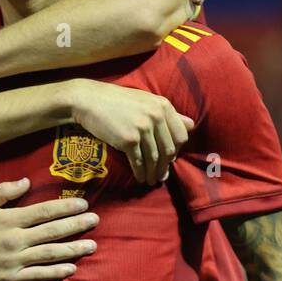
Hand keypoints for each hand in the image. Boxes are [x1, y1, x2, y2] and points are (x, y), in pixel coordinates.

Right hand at [0, 178, 97, 280]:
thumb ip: (3, 192)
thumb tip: (27, 181)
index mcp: (9, 220)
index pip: (44, 212)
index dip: (65, 208)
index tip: (83, 205)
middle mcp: (16, 239)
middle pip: (52, 231)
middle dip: (76, 225)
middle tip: (95, 221)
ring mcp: (15, 260)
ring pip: (50, 254)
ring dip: (73, 249)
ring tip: (92, 245)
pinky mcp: (12, 278)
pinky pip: (39, 274)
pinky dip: (57, 272)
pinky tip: (72, 268)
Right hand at [69, 79, 194, 183]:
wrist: (89, 100)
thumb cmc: (116, 101)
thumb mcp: (146, 101)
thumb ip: (168, 113)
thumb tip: (192, 125)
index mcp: (163, 106)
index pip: (181, 135)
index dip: (176, 151)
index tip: (169, 159)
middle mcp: (156, 116)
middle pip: (168, 150)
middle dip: (165, 166)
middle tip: (160, 176)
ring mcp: (142, 128)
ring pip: (154, 158)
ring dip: (153, 173)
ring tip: (151, 180)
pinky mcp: (128, 140)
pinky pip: (138, 161)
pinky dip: (140, 172)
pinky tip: (140, 178)